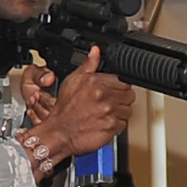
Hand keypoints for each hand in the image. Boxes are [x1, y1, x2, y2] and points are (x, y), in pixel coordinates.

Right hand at [23, 47, 137, 162]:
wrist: (57, 134)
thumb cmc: (63, 111)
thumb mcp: (72, 82)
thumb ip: (88, 65)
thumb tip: (96, 51)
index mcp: (96, 82)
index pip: (123, 81)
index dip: (117, 87)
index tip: (110, 92)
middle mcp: (104, 96)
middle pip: (129, 96)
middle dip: (120, 100)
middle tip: (107, 104)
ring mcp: (109, 112)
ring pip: (127, 110)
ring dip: (118, 113)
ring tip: (104, 115)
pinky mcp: (111, 127)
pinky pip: (123, 125)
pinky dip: (115, 126)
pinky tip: (104, 124)